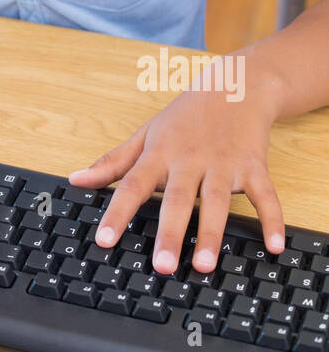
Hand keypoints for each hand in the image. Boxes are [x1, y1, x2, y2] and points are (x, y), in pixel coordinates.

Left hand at [68, 83, 285, 275]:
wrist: (235, 85)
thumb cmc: (185, 116)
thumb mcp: (146, 134)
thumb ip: (112, 162)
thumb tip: (76, 180)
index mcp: (160, 154)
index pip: (132, 185)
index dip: (117, 213)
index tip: (103, 240)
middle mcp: (190, 159)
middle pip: (177, 199)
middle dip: (169, 233)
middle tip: (162, 266)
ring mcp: (224, 163)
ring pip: (216, 200)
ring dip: (211, 233)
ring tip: (204, 265)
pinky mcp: (254, 165)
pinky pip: (265, 194)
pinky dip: (271, 219)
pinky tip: (274, 245)